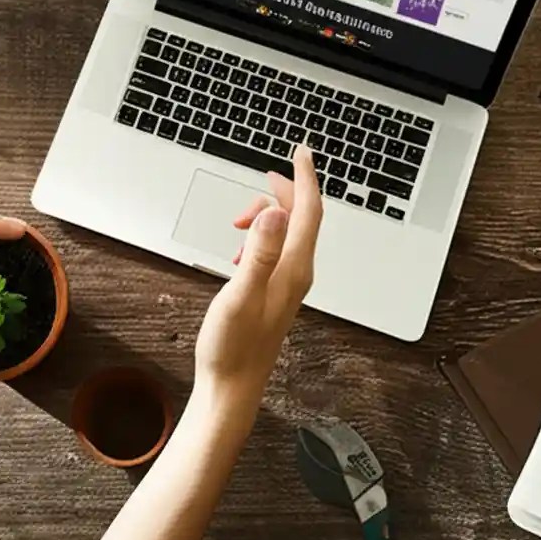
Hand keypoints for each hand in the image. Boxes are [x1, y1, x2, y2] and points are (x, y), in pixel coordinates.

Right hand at [193, 145, 322, 409]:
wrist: (231, 388)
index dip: (304, 178)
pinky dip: (259, 238)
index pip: (309, 211)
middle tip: (260, 178)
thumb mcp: (239, 294)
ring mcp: (288, 284)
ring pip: (287, 233)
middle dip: (282, 192)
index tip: (300, 151)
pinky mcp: (276, 293)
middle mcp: (297, 273)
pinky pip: (276, 252)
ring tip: (236, 222)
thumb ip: (258, 252)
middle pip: (302, 218)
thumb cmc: (232, 348)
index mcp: (293, 268)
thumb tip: (274, 211)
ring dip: (266, 216)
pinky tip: (238, 252)